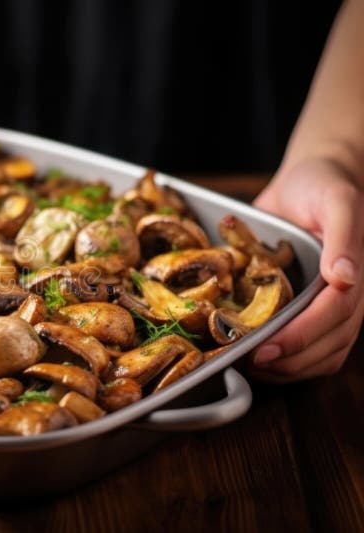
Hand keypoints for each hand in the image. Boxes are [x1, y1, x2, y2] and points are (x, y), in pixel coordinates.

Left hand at [249, 157, 363, 381]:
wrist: (311, 178)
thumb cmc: (323, 185)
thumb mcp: (335, 200)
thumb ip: (343, 236)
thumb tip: (345, 277)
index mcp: (356, 271)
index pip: (336, 314)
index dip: (302, 335)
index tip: (268, 347)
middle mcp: (347, 293)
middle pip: (332, 342)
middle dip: (292, 359)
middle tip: (251, 361)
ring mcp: (330, 303)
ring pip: (324, 353)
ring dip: (291, 367)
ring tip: (253, 367)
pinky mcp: (310, 306)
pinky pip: (312, 346)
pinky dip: (288, 360)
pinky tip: (260, 360)